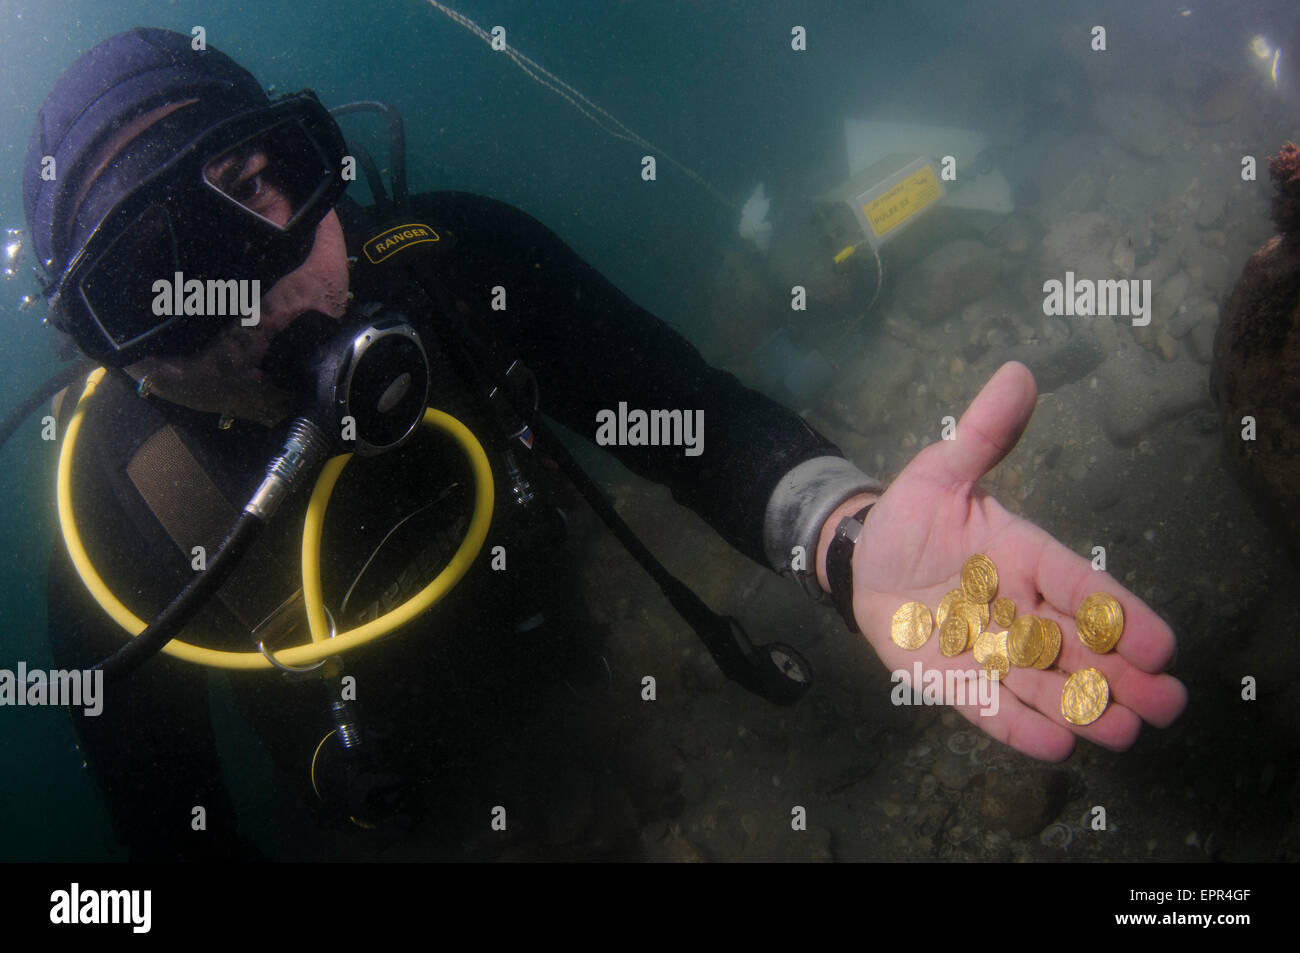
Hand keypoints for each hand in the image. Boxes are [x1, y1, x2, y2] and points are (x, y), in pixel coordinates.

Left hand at [844, 361, 1185, 760]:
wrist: (866, 557)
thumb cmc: (914, 515)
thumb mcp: (943, 469)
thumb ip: (983, 432)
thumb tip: (1018, 371)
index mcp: (1025, 555)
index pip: (1080, 583)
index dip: (1119, 612)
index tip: (1162, 642)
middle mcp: (1018, 607)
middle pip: (1078, 644)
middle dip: (1120, 674)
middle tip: (1166, 703)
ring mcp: (989, 647)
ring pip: (1044, 681)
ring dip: (1081, 707)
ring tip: (1121, 732)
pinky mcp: (952, 678)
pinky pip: (989, 705)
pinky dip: (1018, 726)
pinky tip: (1054, 748)